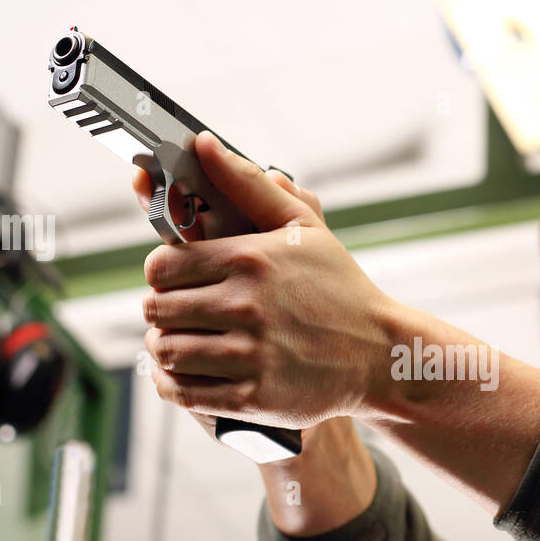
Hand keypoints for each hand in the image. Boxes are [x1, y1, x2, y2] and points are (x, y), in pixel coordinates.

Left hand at [139, 131, 400, 432]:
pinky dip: (170, 383)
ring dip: (164, 345)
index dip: (160, 273)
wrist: (380, 355)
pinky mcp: (253, 397)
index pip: (162, 265)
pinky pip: (184, 392)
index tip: (174, 279)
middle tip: (176, 312)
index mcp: (250, 260)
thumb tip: (202, 142)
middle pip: (159, 308)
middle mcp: (246, 307)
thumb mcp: (303, 228)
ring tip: (178, 340)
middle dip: (161, 309)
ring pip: (167, 350)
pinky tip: (179, 374)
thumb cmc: (340, 288)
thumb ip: (248, 184)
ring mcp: (249, 355)